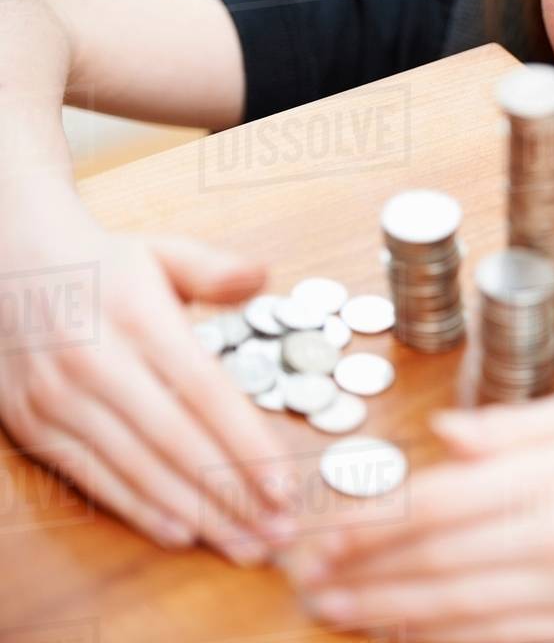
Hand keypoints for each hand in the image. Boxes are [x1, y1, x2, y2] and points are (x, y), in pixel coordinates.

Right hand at [0, 205, 295, 564]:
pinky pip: (92, 477)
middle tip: (278, 530)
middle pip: (175, 441)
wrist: (7, 263)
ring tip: (246, 543)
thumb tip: (260, 276)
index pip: (204, 391)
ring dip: (196, 514)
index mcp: (138, 317)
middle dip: (231, 494)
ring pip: (136, 468)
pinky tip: (182, 533)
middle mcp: (95, 361)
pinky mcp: (33, 424)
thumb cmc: (104, 265)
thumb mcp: (162, 252)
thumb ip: (214, 269)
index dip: (245, 443)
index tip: (283, 483)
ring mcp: (58, 398)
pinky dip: (138, 509)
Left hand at [288, 390, 553, 641]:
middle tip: (306, 588)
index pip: (436, 505)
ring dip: (391, 619)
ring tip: (338, 620)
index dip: (369, 527)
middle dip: (362, 577)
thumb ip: (514, 428)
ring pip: (463, 613)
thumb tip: (441, 438)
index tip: (321, 539)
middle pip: (436, 562)